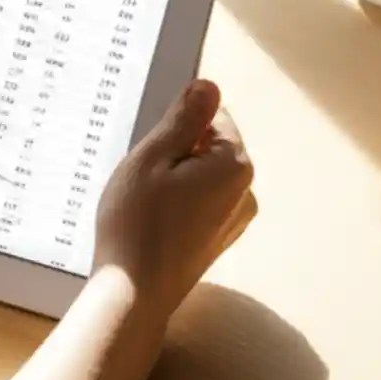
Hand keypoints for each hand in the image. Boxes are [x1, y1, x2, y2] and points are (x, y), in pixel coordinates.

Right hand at [93, 79, 256, 317]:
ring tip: (145, 202)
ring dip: (174, 179)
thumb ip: (185, 119)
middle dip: (175, 153)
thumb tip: (209, 85)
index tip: (152, 150)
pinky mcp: (218, 240)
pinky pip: (199, 203)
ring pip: (201, 176)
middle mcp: (246, 191)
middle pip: (209, 146)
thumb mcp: (153, 156)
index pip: (212, 116)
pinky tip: (153, 222)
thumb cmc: (137, 221)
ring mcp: (235, 220)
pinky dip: (177, 204)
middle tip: (144, 178)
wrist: (134, 294)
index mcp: (235, 164)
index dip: (176, 126)